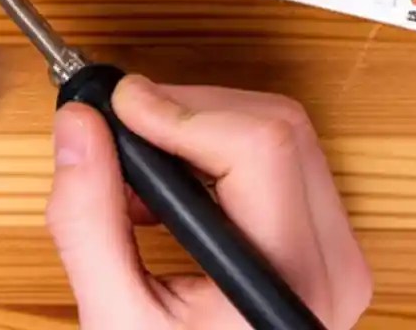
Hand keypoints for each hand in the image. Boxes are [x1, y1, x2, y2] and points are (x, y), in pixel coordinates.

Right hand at [46, 76, 372, 327]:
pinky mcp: (322, 238)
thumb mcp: (116, 317)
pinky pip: (279, 156)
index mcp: (294, 279)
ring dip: (198, 130)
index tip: (120, 107)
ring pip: (279, 130)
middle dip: (184, 113)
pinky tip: (167, 192)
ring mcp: (337, 248)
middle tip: (119, 132)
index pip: (259, 145)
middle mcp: (334, 259)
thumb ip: (89, 221)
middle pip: (273, 124)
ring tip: (138, 179)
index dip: (180, 111)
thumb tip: (78, 126)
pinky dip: (215, 151)